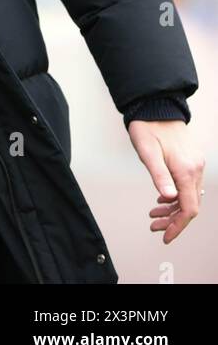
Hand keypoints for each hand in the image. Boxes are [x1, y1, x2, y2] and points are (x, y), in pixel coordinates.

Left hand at [128, 118, 204, 243]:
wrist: (155, 107)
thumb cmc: (147, 128)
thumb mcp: (147, 152)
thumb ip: (159, 175)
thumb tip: (168, 198)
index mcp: (187, 171)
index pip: (189, 208)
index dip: (178, 226)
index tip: (166, 237)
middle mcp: (196, 169)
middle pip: (190, 205)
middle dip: (173, 220)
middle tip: (154, 226)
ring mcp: (196, 165)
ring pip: (189, 196)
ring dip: (173, 209)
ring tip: (154, 214)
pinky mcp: (192, 161)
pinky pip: (188, 186)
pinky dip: (176, 196)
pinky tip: (163, 199)